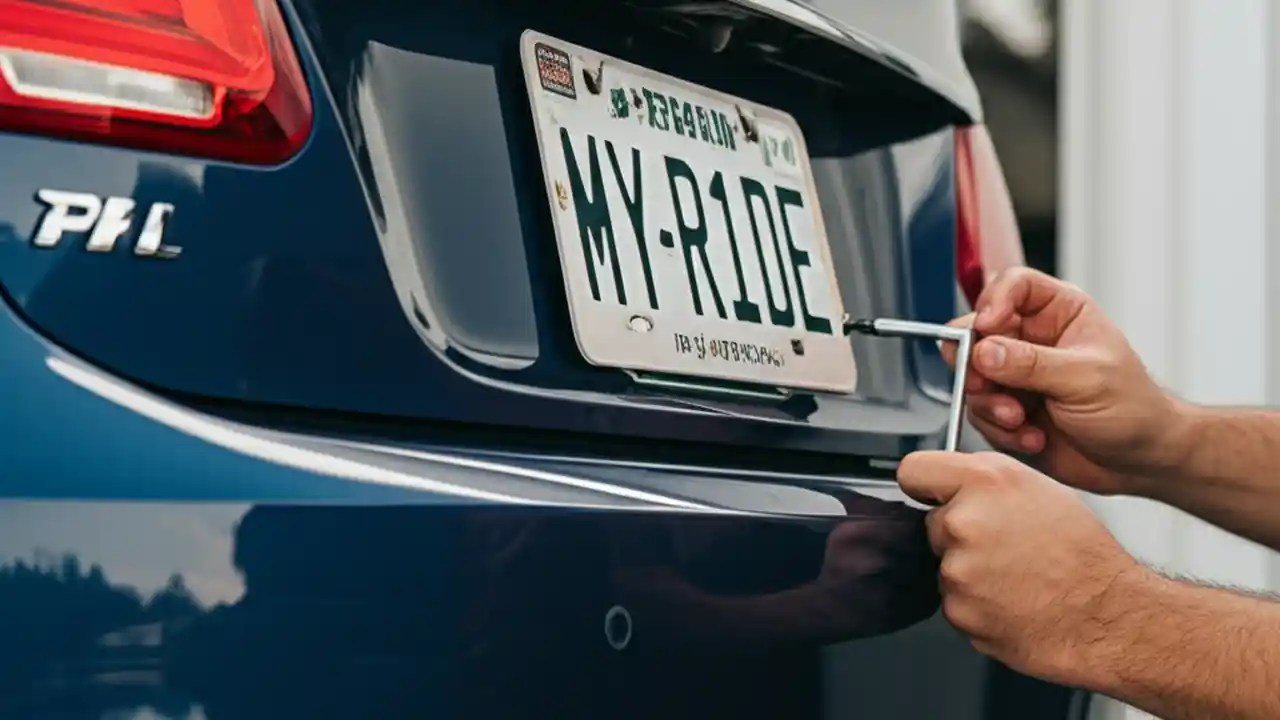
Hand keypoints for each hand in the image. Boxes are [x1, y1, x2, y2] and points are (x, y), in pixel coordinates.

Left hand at [898, 451, 1148, 685]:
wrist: (1109, 617)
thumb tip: (954, 485)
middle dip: (959, 534)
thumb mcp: (1040, 490)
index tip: (932, 495)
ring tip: (1017, 577)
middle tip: (1004, 547)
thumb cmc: (1085, 556)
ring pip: (946, 565)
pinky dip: (978, 605)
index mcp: (985, 482)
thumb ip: (986, 482)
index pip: (914, 470)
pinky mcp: (958, 611)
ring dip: (970, 573)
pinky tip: (1014, 601)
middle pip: (933, 523)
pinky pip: (956, 602)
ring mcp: (957, 570)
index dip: (925, 485)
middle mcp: (964, 521)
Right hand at [943, 268, 1184, 494]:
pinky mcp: (1007, 409)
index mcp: (1059, 313)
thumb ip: (1032, 363)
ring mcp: (1016, 376)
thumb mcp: (1086, 378)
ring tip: (1018, 420)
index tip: (986, 327)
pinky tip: (1031, 437)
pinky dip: (999, 429)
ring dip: (990, 404)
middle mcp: (1032, 340)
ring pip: (973, 377)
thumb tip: (984, 351)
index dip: (993, 301)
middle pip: (978, 331)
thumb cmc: (1133, 409)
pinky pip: (980, 413)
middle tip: (983, 384)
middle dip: (975, 363)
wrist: (1138, 460)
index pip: (1013, 285)